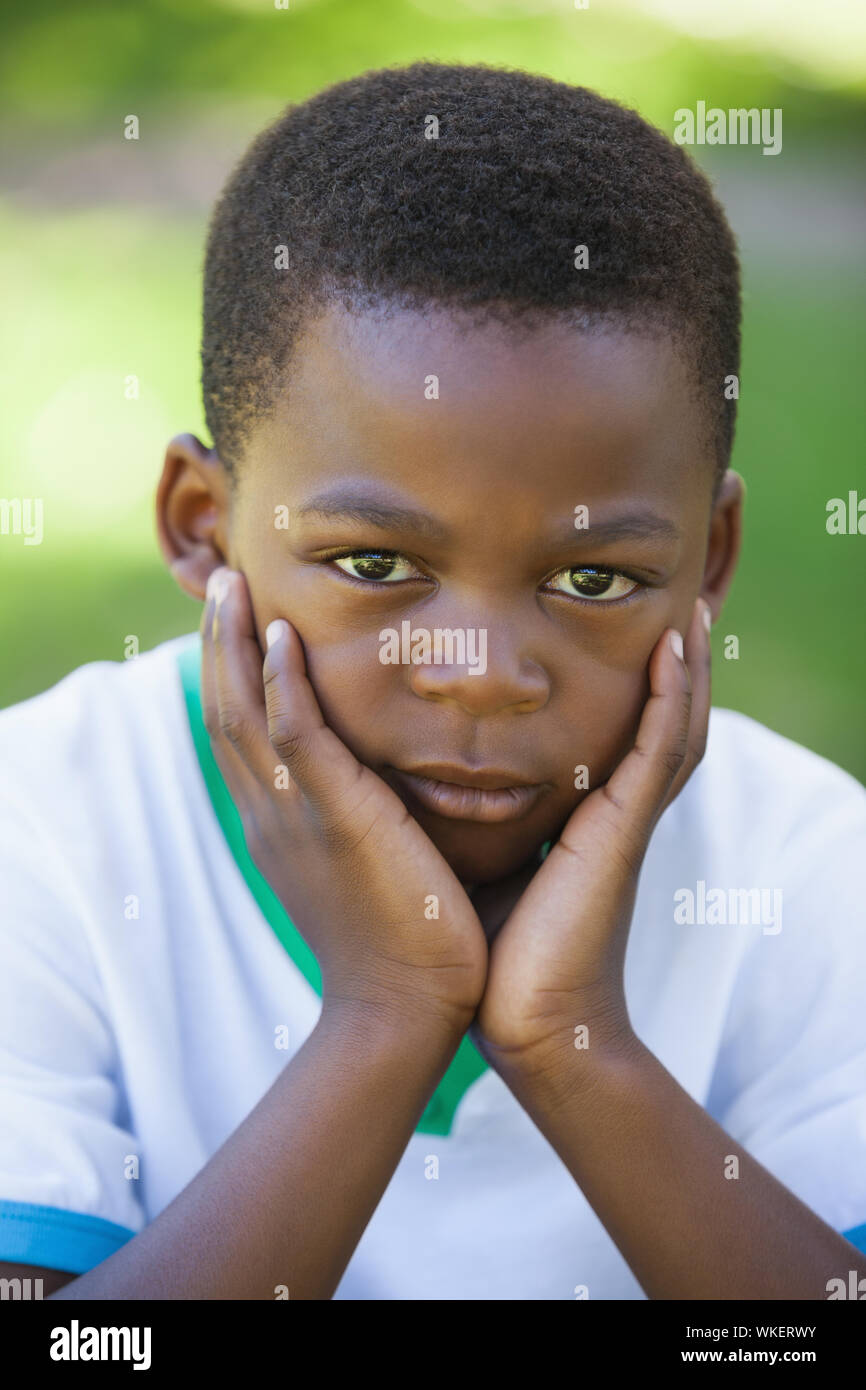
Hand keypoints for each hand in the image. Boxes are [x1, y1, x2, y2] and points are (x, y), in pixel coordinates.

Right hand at [200, 567, 486, 1028]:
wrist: (411, 1008)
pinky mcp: (334, 818)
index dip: (233, 675)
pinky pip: (293, 737)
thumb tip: (393, 781)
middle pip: (225, 712)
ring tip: (233, 586)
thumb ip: (367, 816)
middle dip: (219, 645)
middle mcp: (273, 815)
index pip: (243, 735)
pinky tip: (280, 637)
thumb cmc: (408, 942)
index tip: (240, 623)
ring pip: (243, 713)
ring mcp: (295, 816)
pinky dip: (280, 685)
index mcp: (281, 825)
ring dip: (234, 645)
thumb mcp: (372, 866)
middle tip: (222, 584)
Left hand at [470, 597, 711, 1067]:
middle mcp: (612, 810)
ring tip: (689, 609)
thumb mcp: (482, 862)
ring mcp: (624, 820)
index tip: (620, 630)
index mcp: (582, 816)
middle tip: (678, 602)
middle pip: (657, 719)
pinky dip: (673, 698)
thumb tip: (423, 782)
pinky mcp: (623, 833)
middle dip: (673, 664)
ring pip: (672, 724)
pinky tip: (674, 649)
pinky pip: (659, 750)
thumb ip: (472, 818)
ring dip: (686, 667)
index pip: (615, 732)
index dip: (629, 685)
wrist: (526, 1024)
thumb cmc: (495, 953)